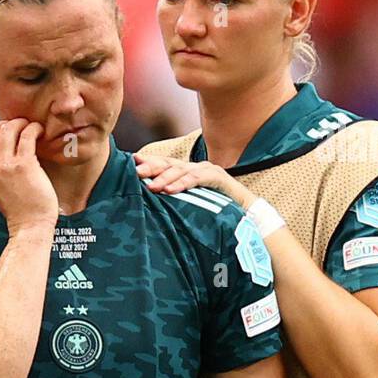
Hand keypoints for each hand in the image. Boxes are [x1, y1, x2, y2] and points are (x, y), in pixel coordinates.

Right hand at [0, 119, 57, 235]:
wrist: (30, 226)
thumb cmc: (20, 210)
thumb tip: (2, 155)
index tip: (9, 132)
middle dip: (6, 123)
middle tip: (21, 126)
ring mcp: (7, 165)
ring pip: (9, 129)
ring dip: (21, 123)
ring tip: (32, 127)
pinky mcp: (25, 165)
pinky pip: (27, 136)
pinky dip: (34, 129)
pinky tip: (40, 131)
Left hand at [135, 153, 253, 208]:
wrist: (247, 214)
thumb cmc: (213, 212)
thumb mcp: (187, 205)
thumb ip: (171, 201)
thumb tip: (147, 205)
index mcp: (184, 173)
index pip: (162, 165)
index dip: (148, 163)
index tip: (130, 163)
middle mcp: (194, 168)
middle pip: (168, 164)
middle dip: (151, 167)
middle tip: (135, 172)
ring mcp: (206, 171)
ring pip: (181, 170)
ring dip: (165, 178)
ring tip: (152, 186)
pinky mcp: (218, 178)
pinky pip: (197, 179)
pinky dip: (183, 183)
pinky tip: (171, 190)